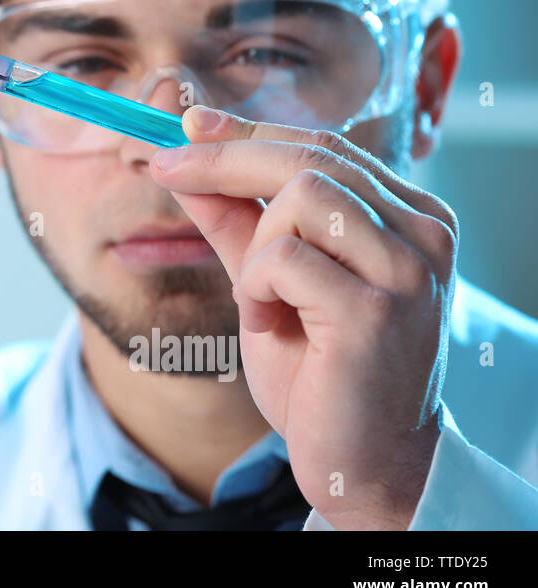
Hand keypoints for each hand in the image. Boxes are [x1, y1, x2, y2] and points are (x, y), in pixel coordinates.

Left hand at [149, 105, 457, 529]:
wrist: (360, 463)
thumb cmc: (321, 373)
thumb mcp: (270, 280)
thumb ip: (235, 219)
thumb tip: (186, 152)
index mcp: (409, 216)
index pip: (324, 145)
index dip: (247, 132)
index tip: (186, 124)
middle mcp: (423, 232)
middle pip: (308, 156)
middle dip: (222, 159)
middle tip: (163, 167)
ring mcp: (408, 269)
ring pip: (299, 196)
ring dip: (254, 248)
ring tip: (261, 302)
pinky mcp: (376, 309)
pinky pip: (283, 258)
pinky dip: (255, 288)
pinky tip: (272, 326)